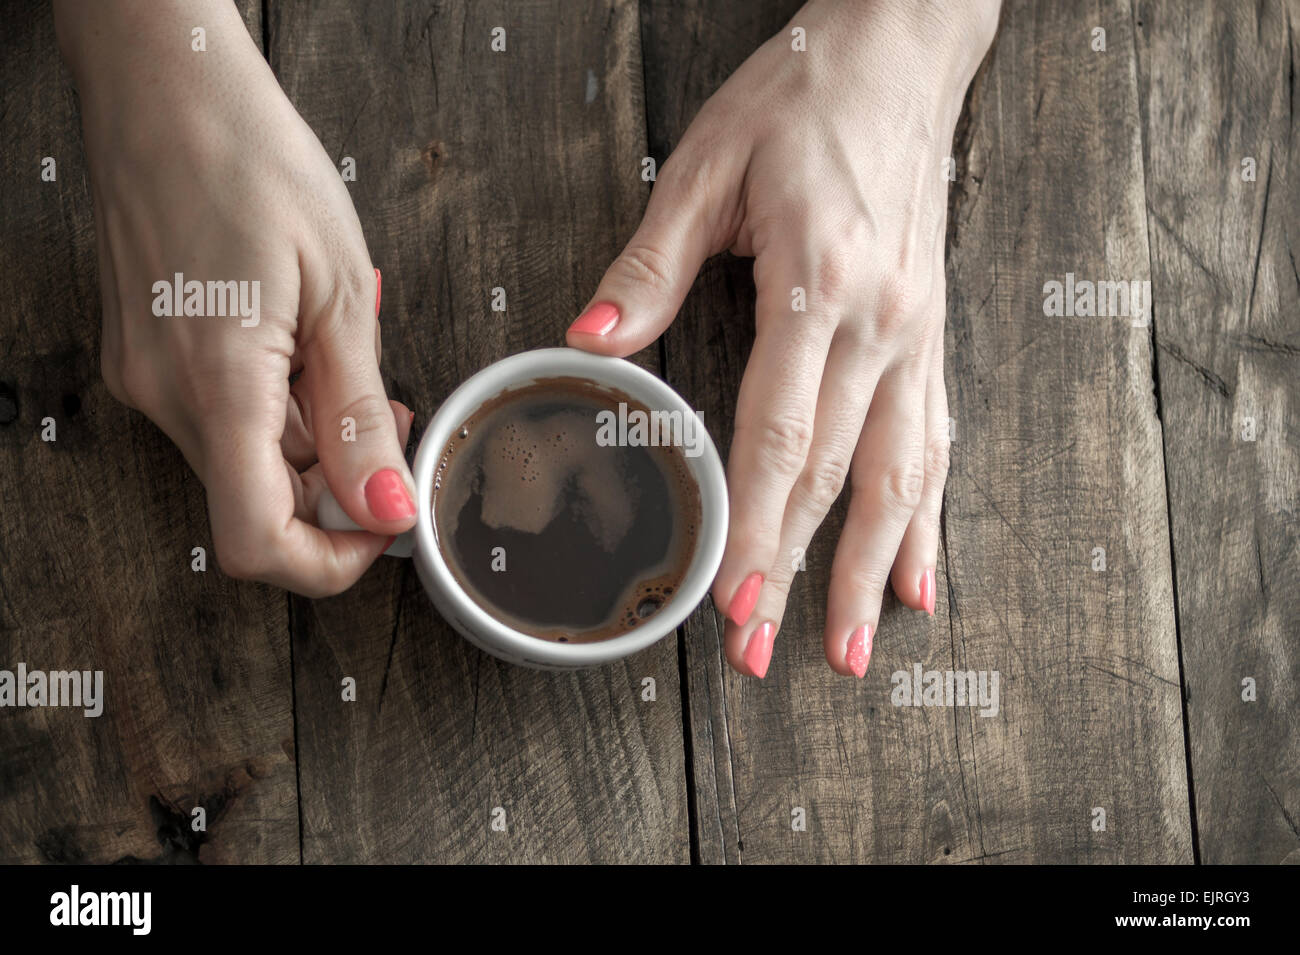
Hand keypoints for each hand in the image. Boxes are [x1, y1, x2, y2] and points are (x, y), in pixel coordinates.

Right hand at [57, 0, 416, 595]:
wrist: (166, 87)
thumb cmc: (254, 163)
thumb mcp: (340, 294)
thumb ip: (358, 416)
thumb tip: (385, 508)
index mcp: (216, 386)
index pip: (257, 541)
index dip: (329, 560)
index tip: (386, 525)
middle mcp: (165, 397)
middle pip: (259, 505)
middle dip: (339, 491)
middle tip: (393, 424)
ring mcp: (148, 379)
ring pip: (246, 463)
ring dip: (314, 445)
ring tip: (356, 370)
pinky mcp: (148, 358)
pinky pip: (224, 420)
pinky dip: (278, 412)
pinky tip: (310, 353)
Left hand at [567, 0, 998, 675]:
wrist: (898, 55)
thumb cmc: (799, 100)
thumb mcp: (705, 166)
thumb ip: (649, 264)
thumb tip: (591, 341)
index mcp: (817, 281)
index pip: (781, 431)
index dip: (755, 525)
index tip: (730, 598)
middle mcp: (879, 320)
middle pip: (836, 472)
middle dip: (797, 572)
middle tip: (763, 652)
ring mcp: (918, 333)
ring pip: (900, 474)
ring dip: (870, 570)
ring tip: (847, 649)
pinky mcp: (933, 334)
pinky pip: (937, 440)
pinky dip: (929, 519)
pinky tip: (920, 579)